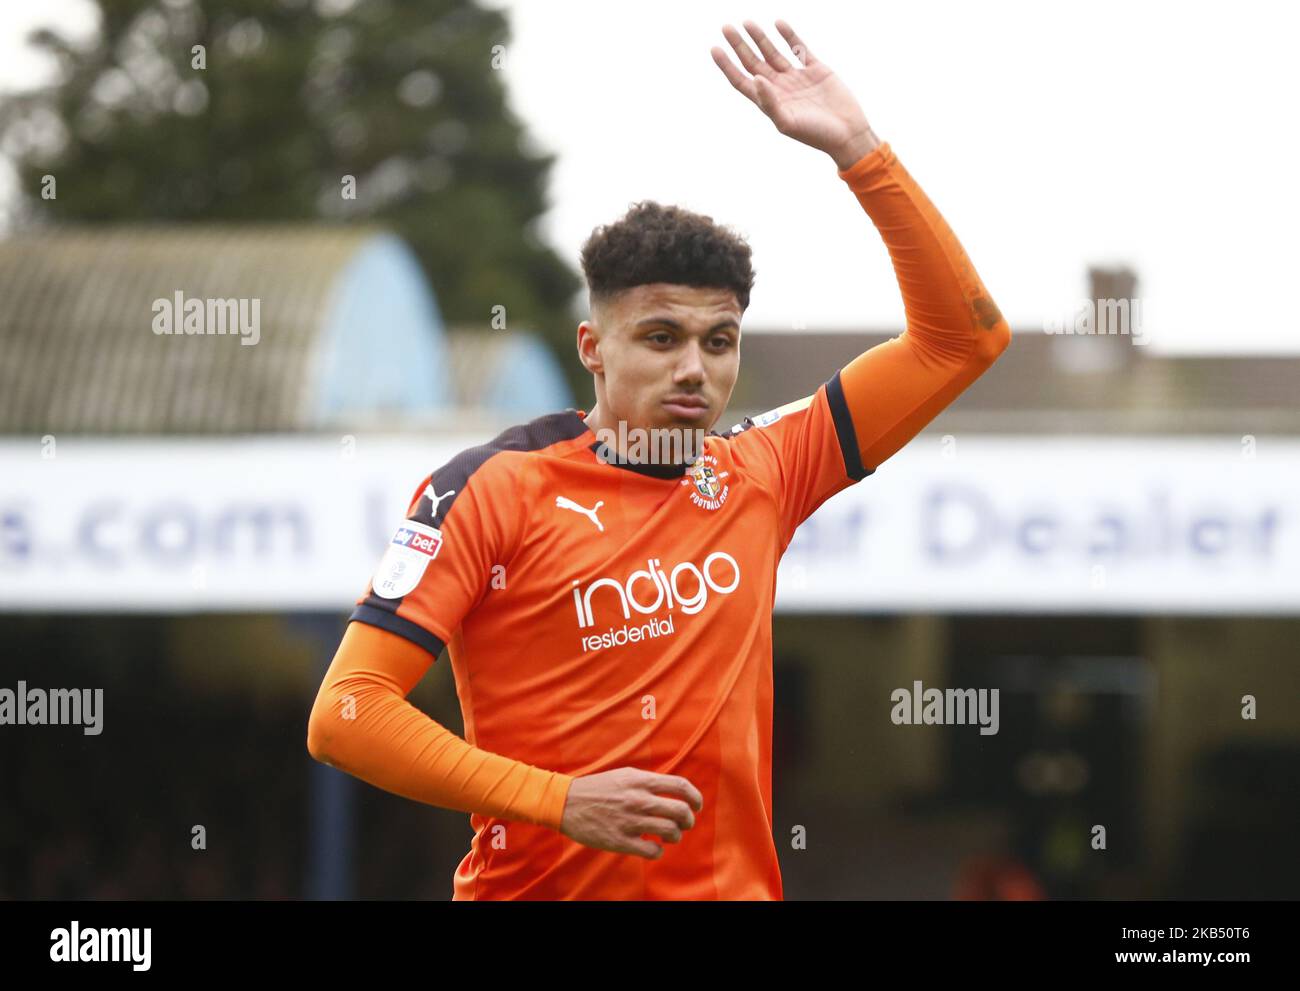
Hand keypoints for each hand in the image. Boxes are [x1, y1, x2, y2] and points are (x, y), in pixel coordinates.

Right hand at [559, 766, 703, 858]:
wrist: (566, 803)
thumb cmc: (598, 788)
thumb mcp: (625, 775)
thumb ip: (649, 782)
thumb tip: (675, 791)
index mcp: (641, 781)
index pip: (681, 786)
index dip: (696, 797)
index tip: (697, 805)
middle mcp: (638, 800)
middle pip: (681, 811)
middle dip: (689, 820)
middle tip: (685, 823)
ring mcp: (630, 821)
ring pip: (670, 832)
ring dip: (675, 836)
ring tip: (668, 835)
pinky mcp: (621, 841)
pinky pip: (653, 851)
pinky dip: (658, 851)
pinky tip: (652, 846)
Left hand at [711, 19, 880, 169]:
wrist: (847, 133)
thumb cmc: (815, 134)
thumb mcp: (787, 123)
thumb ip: (769, 102)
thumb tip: (755, 78)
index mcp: (769, 102)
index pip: (742, 80)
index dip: (727, 66)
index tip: (714, 49)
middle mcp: (780, 88)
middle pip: (754, 62)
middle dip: (740, 46)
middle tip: (726, 28)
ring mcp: (797, 78)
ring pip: (773, 52)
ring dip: (760, 38)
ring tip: (747, 22)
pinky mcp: (816, 69)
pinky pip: (799, 48)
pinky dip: (789, 36)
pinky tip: (778, 23)